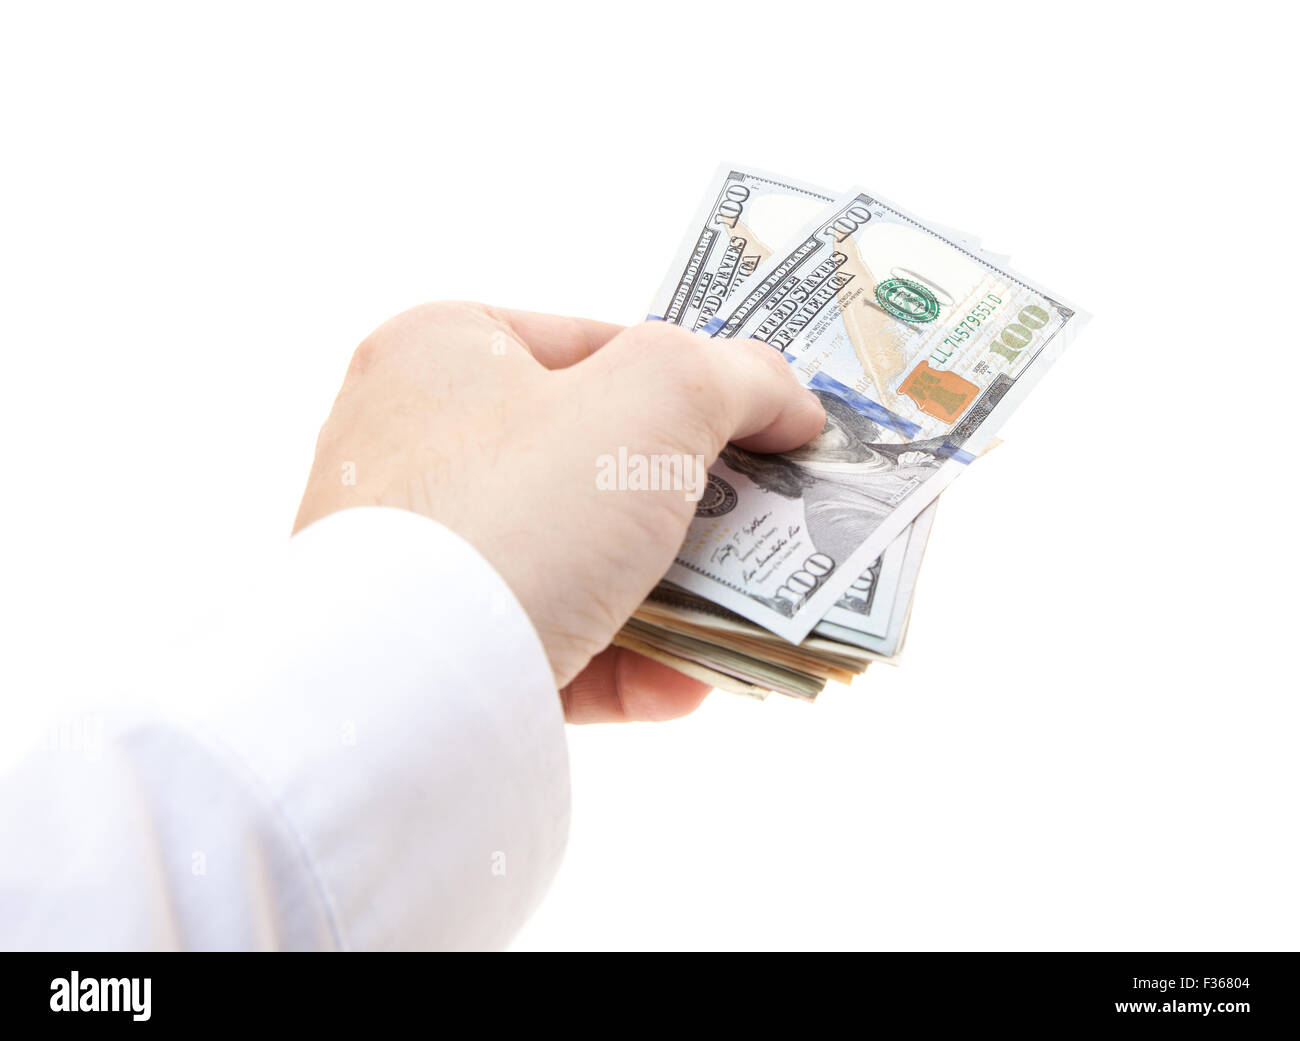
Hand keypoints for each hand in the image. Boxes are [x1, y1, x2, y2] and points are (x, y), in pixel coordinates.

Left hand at [294, 302, 824, 721]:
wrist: (411, 688)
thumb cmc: (521, 505)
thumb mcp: (657, 399)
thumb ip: (738, 376)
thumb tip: (790, 402)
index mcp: (442, 352)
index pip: (596, 346)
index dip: (695, 383)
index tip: (768, 430)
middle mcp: (413, 445)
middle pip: (593, 461)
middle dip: (693, 498)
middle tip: (769, 522)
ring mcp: (418, 555)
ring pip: (576, 564)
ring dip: (673, 590)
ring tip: (750, 611)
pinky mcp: (434, 651)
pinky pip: (549, 642)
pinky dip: (623, 661)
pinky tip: (685, 684)